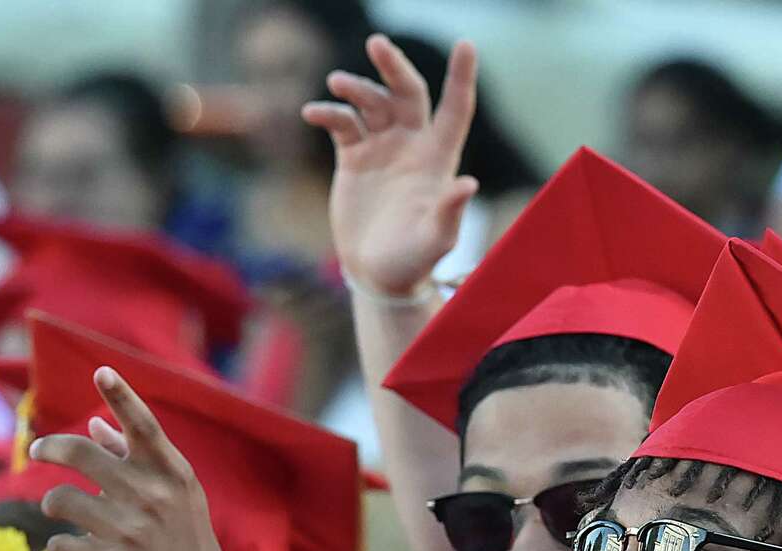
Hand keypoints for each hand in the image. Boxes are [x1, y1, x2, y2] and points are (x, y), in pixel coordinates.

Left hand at [30, 367, 252, 550]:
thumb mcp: (177, 502)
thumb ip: (137, 462)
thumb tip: (95, 426)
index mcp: (175, 478)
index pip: (145, 427)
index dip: (122, 395)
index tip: (102, 371)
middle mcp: (155, 498)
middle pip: (79, 455)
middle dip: (49, 449)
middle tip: (40, 452)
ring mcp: (134, 533)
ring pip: (60, 499)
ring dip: (54, 506)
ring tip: (65, 514)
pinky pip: (60, 544)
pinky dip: (62, 549)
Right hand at [302, 35, 479, 294]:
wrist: (377, 275)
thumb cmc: (413, 261)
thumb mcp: (435, 241)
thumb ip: (449, 212)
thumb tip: (468, 184)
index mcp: (438, 160)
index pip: (455, 110)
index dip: (462, 78)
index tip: (467, 44)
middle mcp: (412, 146)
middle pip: (407, 92)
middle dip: (393, 66)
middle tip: (376, 44)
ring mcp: (382, 149)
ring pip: (370, 102)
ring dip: (355, 88)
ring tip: (336, 83)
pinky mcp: (353, 158)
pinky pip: (341, 124)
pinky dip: (328, 113)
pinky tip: (313, 113)